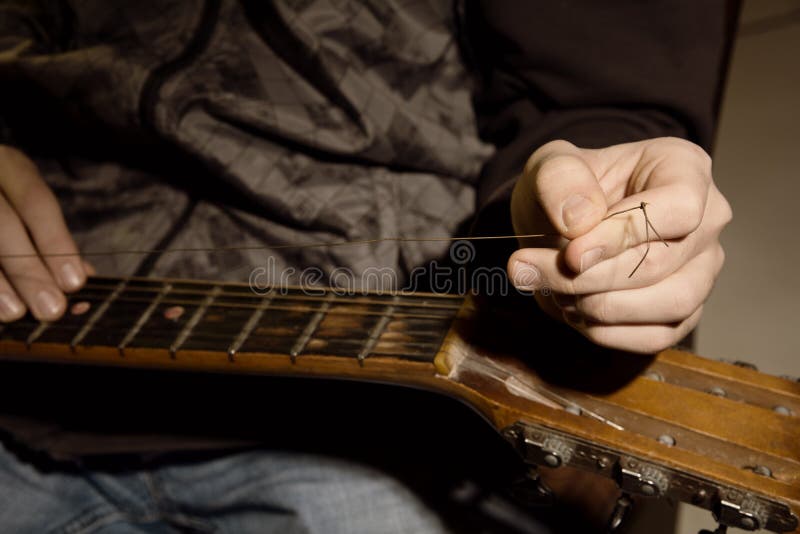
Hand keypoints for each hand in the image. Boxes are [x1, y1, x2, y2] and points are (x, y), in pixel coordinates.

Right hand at [0, 145, 89, 321]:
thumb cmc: (3, 199)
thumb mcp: (23, 199)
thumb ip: (50, 235)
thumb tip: (82, 276)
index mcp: (7, 165)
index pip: (35, 202)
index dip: (56, 242)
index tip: (74, 282)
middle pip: (3, 224)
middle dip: (28, 270)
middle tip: (51, 308)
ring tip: (15, 312)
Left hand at [507, 138, 731, 352]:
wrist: (561, 223)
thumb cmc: (566, 188)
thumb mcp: (549, 164)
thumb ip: (559, 178)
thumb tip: (580, 221)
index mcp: (684, 168)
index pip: (678, 208)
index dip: (622, 235)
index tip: (570, 254)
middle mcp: (707, 219)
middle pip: (662, 262)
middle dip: (588, 277)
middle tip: (530, 271)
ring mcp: (701, 269)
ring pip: (670, 304)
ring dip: (599, 307)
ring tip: (554, 291)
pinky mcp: (684, 311)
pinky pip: (658, 336)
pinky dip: (607, 331)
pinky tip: (572, 311)